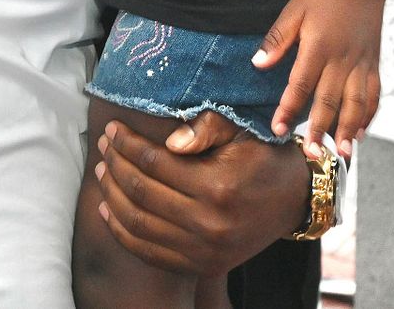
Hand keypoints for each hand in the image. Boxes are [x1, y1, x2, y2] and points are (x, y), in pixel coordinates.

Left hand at [95, 114, 309, 275]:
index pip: (153, 162)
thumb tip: (169, 142)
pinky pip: (149, 252)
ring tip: (102, 169)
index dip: (126, 143)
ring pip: (138, 223)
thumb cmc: (260, 154)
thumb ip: (204, 128)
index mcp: (217, 188)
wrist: (291, 198)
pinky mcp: (202, 266)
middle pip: (140, 191)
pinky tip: (108, 207)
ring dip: (111, 194)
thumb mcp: (238, 129)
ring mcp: (205, 251)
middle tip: (103, 144)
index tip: (112, 127)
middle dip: (114, 164)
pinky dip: (122, 231)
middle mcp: (210, 225)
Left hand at [253, 0, 384, 157]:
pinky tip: (359, 133)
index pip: (301, 85)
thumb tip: (257, 64)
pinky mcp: (374, 63)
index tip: (278, 129)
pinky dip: (368, 116)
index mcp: (319, 46)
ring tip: (340, 153)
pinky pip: (374, 95)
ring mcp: (362, 63)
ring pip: (356, 103)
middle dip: (320, 130)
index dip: (289, 109)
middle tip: (312, 154)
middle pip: (330, 101)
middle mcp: (343, 59)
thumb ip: (277, 40)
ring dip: (348, 130)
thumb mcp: (293, 12)